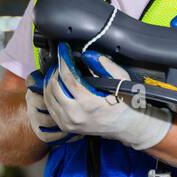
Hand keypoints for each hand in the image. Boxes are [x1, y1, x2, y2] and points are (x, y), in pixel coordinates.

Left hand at [26, 43, 171, 150]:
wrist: (127, 127)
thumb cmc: (126, 103)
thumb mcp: (121, 81)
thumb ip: (105, 66)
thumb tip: (88, 55)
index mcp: (89, 102)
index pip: (68, 77)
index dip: (63, 60)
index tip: (63, 49)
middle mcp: (75, 114)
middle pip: (54, 86)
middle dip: (55, 70)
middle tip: (60, 60)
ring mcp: (68, 122)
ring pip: (48, 97)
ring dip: (50, 81)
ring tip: (57, 71)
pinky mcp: (65, 127)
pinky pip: (50, 107)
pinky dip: (50, 94)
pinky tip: (55, 86)